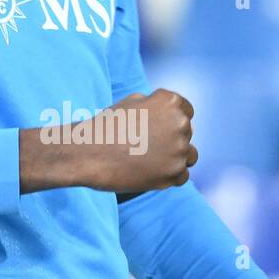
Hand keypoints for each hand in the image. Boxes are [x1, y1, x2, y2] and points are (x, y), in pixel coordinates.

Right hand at [19, 88, 197, 195]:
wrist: (89, 154)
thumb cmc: (107, 126)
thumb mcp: (132, 103)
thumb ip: (156, 106)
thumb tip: (175, 115)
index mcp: (171, 102)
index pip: (186, 110)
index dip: (170, 121)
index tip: (156, 130)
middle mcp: (180, 123)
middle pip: (186, 133)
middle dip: (171, 140)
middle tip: (144, 147)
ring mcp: (179, 149)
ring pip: (189, 155)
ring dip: (176, 158)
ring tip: (150, 161)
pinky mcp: (174, 173)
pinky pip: (182, 176)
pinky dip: (169, 176)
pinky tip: (149, 173)